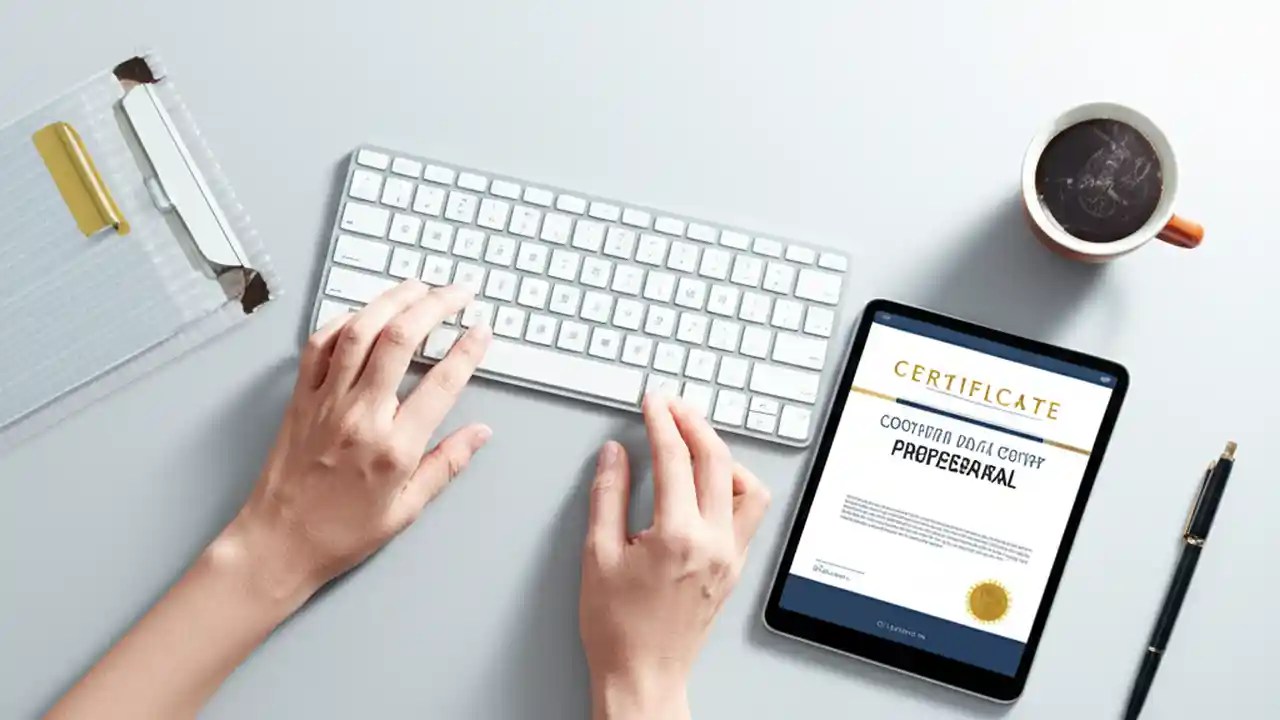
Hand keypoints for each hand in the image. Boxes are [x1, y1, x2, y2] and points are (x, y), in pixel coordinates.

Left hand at [220, 280, 492, 602]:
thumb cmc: (341, 533)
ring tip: (417, 286)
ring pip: (360, 331)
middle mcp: (361, 416)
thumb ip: (446, 464)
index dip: (468, 350)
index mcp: (395, 447)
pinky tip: (364, 314)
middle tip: (457, 292)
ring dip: (392, 299)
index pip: (442, 382)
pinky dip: (344, 321)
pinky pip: (320, 346)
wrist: (277, 543)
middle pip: (401, 339)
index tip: (481, 331)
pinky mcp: (300, 399)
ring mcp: (326, 402)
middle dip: (435, 305)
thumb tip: (480, 433)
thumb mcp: (407, 509)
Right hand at [579, 394, 770, 719]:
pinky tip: (711, 483)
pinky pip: (749, 513)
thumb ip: (607, 496)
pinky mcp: (734, 567)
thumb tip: (615, 454)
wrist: (643, 675)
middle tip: (672, 406)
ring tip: (696, 442)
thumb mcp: (597, 555)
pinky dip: (734, 487)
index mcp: (677, 536)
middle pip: (717, 461)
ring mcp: (730, 555)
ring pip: (748, 486)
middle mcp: (713, 542)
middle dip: (694, 424)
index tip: (652, 403)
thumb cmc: (617, 628)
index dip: (661, 421)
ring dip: (724, 456)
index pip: (674, 459)